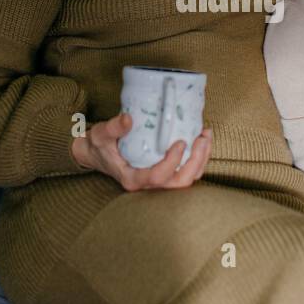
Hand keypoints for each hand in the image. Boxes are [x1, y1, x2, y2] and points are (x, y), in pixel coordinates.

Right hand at [71, 112, 212, 189]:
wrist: (97, 153)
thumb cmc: (99, 145)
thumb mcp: (100, 134)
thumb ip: (113, 128)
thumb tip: (128, 118)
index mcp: (132, 178)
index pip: (157, 177)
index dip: (172, 162)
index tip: (180, 142)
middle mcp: (147, 185)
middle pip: (179, 183)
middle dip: (195, 161)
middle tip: (202, 138)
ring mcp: (158, 182)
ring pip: (187, 179)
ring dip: (201, 159)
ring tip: (206, 136)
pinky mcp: (165, 175)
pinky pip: (187, 173)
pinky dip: (198, 158)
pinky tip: (202, 139)